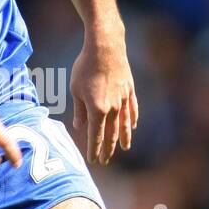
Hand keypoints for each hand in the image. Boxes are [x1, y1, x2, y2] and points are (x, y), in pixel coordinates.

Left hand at [70, 33, 137, 164]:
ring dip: (124, 138)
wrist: (105, 47)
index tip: (93, 161)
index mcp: (97, 110)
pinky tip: (133, 126)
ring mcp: (123, 100)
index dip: (94, 150)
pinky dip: (132, 119)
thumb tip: (79, 126)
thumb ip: (79, 110)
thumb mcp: (75, 89)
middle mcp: (113, 109)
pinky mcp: (129, 90)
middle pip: (111, 134)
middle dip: (108, 149)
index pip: (96, 136)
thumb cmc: (85, 67)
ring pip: (124, 124)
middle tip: (106, 160)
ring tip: (125, 148)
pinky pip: (132, 109)